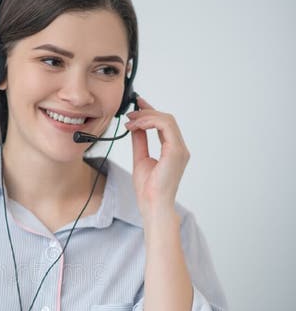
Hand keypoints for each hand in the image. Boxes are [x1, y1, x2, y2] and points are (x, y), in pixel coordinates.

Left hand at [124, 96, 189, 215]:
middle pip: (166, 119)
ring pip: (167, 120)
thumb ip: (140, 142)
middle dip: (147, 111)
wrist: (152, 204)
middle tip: (130, 112)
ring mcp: (180, 149)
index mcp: (173, 151)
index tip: (138, 105)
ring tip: (131, 121)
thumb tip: (136, 127)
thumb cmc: (148, 189)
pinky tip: (136, 126)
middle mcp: (180, 148)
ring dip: (146, 116)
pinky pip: (165, 126)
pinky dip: (149, 122)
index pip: (164, 124)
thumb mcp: (140, 159)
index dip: (151, 112)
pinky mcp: (176, 151)